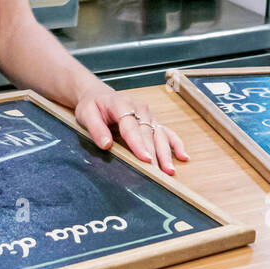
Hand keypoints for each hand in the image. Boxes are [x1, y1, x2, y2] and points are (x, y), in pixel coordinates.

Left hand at [74, 86, 188, 174]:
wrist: (98, 95)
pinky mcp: (152, 122)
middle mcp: (140, 109)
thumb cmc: (93, 105)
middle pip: (148, 133)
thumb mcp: (86, 114)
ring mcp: (148, 115)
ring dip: (166, 153)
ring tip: (169, 171)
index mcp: (122, 104)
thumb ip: (96, 129)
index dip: (139, 144)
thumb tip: (106, 144)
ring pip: (160, 135)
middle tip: (157, 173)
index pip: (131, 127)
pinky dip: (176, 144)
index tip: (146, 158)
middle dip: (154, 153)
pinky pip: (167, 132)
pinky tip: (183, 156)